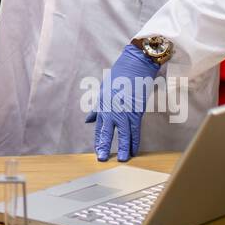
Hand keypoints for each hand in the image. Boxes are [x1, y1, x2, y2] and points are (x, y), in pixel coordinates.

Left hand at [84, 43, 160, 161]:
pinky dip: (135, 141)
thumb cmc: (120, 76)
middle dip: (104, 146)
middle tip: (102, 159)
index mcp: (103, 105)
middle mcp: (111, 109)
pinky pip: (135, 130)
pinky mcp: (136, 111)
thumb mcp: (104, 90)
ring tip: (122, 160)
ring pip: (123, 134)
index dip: (99, 140)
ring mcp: (124, 111)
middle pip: (107, 132)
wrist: (135, 65)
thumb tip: (88, 120)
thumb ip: (97, 108)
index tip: (98, 151)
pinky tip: (134, 150)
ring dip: (123, 148)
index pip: (99, 127)